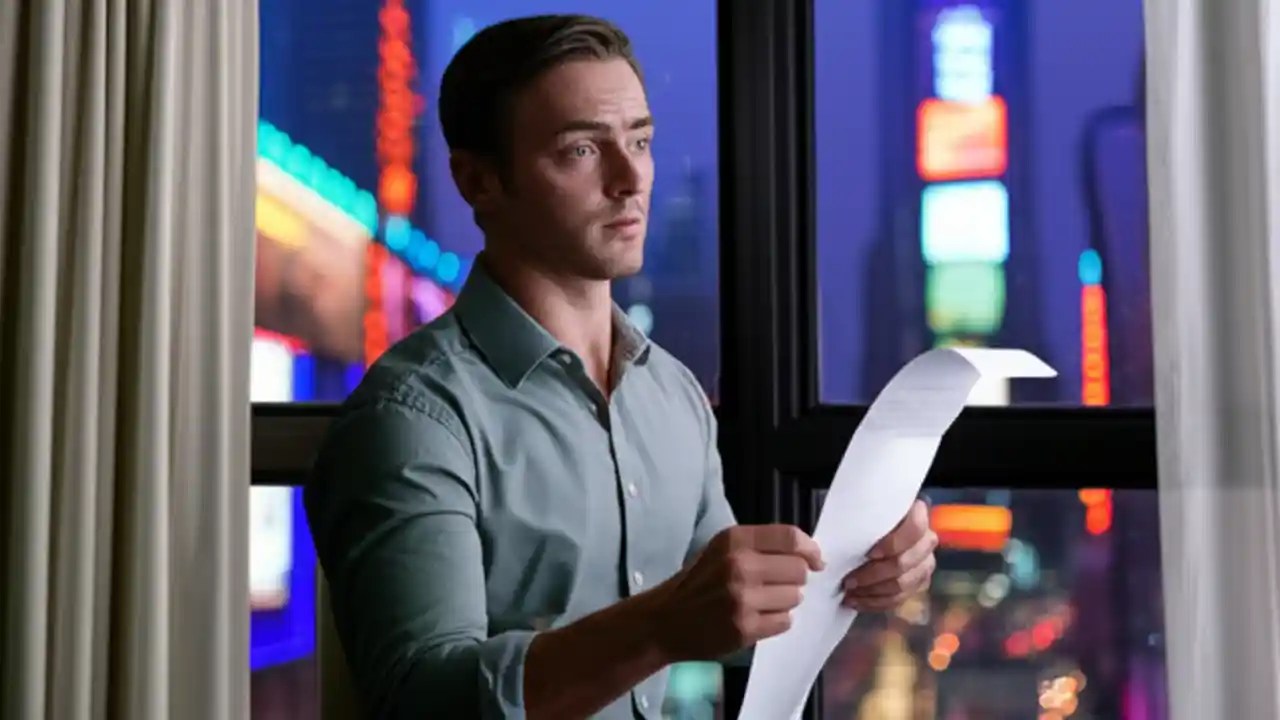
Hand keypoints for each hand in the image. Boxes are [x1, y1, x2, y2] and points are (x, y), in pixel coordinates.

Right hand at [648, 524, 824, 661]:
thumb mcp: (722, 549)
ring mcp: (742, 599)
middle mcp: (739, 566)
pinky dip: (776, 620)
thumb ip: (762, 545)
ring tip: (761, 602)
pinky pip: (785, 621)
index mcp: (734, 540)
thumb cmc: (698, 581)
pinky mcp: (745, 628)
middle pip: (798, 569)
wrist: (666, 620)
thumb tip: (810, 554)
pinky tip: (756, 617)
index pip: (790, 538)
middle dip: (794, 578)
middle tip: (775, 585)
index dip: (810, 549)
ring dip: (785, 601)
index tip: (815, 560)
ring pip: (795, 597)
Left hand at [841, 499, 936, 611]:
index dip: (893, 543)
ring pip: (903, 584)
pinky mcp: (920, 581)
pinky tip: (858, 601)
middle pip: (904, 562)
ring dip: (873, 592)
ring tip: (850, 593)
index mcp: (917, 513)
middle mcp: (926, 539)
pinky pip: (901, 598)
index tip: (869, 554)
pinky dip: (878, 602)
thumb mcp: (861, 509)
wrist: (876, 527)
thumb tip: (834, 548)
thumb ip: (857, 519)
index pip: (914, 527)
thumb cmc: (866, 517)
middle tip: (848, 581)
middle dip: (873, 575)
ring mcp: (926, 563)